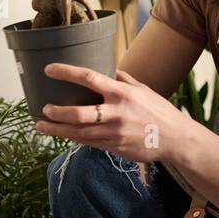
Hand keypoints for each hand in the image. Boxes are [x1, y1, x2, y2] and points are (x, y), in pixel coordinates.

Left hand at [34, 63, 192, 163]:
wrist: (176, 139)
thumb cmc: (160, 111)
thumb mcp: (143, 90)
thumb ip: (123, 80)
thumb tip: (107, 71)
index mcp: (123, 93)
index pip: (89, 78)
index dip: (67, 73)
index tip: (49, 69)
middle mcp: (116, 113)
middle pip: (79, 113)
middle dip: (57, 112)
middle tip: (44, 109)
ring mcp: (115, 133)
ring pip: (79, 133)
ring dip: (58, 129)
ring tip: (42, 125)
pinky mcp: (115, 147)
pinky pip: (89, 143)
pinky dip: (74, 138)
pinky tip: (64, 134)